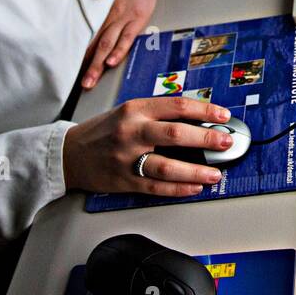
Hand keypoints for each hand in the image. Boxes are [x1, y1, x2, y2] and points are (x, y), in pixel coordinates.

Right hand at [62, 97, 234, 195]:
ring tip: (215, 173)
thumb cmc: (102, 131)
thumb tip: (196, 121)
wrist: (69, 154)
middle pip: (176, 134)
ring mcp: (127, 158)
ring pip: (168, 166)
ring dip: (196, 171)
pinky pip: (157, 187)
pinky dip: (179, 188)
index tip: (222, 116)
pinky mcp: (125, 180)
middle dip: (206, 139)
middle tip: (225, 142)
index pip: (177, 106)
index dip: (204, 110)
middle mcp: (131, 131)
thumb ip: (158, 114)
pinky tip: (194, 187)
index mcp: (135, 109)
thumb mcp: (127, 111)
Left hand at [80, 0, 161, 89]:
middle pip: (96, 46)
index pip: (90, 39)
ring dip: (98, 64)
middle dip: (89, 66)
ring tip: (91, 80)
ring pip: (107, 44)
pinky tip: (112, 62)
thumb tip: (90, 31)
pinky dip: (118, 50)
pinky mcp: (137, 19)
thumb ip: (102, 14)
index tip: (74, 72)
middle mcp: (110, 19)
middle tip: (82, 84)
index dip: (82, 56)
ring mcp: (123, 19)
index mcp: (103, 15)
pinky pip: (126, 37)